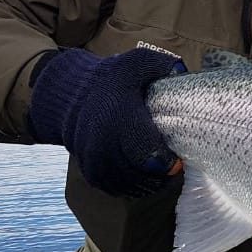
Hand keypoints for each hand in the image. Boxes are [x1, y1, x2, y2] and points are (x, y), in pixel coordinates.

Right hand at [28, 47, 185, 196]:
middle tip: (173, 169)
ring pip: (128, 185)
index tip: (177, 160)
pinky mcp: (90, 171)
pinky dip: (131, 188)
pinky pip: (115, 188)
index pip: (148, 154)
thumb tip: (182, 71)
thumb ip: (161, 65)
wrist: (70, 96)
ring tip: (160, 176)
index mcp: (120, 119)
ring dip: (147, 184)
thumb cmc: (111, 80)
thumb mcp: (136, 63)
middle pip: (140, 174)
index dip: (166, 162)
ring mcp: (94, 160)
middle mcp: (104, 143)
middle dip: (160, 176)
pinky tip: (143, 180)